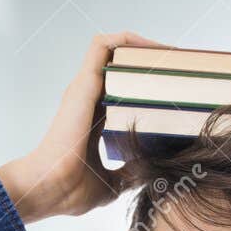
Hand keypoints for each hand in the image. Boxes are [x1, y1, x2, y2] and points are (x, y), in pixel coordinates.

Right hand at [0, 31, 166, 224]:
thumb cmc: (72, 190)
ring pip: (113, 49)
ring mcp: (84, 89)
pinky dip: (128, 41)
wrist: (51, 189)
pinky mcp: (84, 83)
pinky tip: (154, 48)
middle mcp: (88, 99)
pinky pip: (103, 45)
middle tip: (180, 67)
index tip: (172, 86)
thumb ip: (131, 172)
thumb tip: (152, 171)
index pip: (120, 90)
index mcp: (93, 118)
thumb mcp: (114, 182)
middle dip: (149, 60)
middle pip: (119, 66)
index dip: (144, 83)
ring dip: (142, 45)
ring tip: (172, 53)